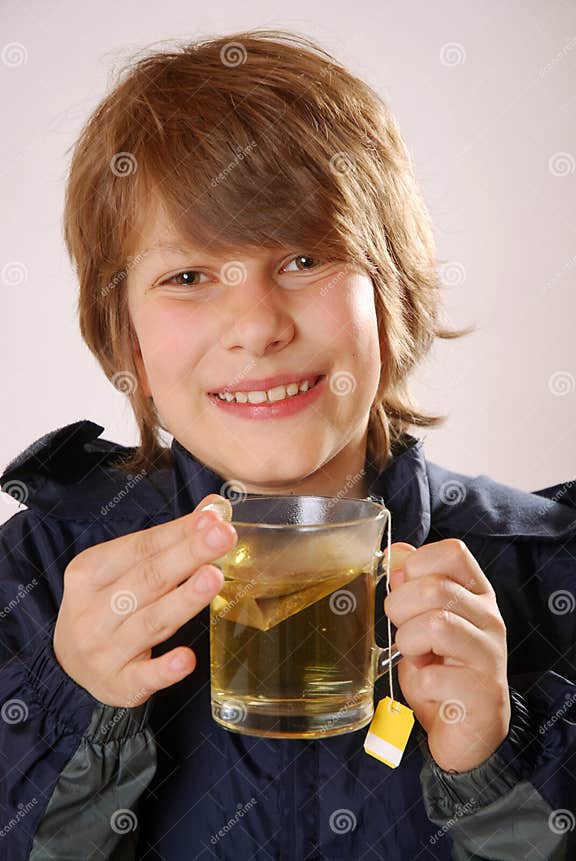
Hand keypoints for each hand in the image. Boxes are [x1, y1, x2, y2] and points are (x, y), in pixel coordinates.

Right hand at [53, 494, 236, 706]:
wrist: (71, 664)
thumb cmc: (109, 604)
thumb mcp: (125, 568)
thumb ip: (169, 540)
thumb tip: (214, 509)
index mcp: (89, 572)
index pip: (140, 548)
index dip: (179, 533)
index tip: (214, 519)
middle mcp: (92, 611)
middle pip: (147, 579)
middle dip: (188, 555)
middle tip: (223, 535)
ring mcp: (104, 650)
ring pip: (150, 622)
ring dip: (183, 600)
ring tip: (214, 578)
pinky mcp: (119, 685)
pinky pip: (144, 676)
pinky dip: (165, 668)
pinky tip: (187, 658)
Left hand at [383, 539, 510, 772]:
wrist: (464, 731)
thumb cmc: (440, 670)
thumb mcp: (419, 620)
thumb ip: (410, 585)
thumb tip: (396, 554)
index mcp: (474, 593)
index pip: (452, 552)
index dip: (417, 566)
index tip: (407, 591)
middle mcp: (489, 618)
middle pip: (434, 588)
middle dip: (400, 610)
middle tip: (404, 634)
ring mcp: (489, 654)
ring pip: (436, 625)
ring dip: (409, 645)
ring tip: (416, 659)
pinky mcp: (483, 692)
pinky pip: (432, 675)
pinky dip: (418, 683)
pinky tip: (429, 688)